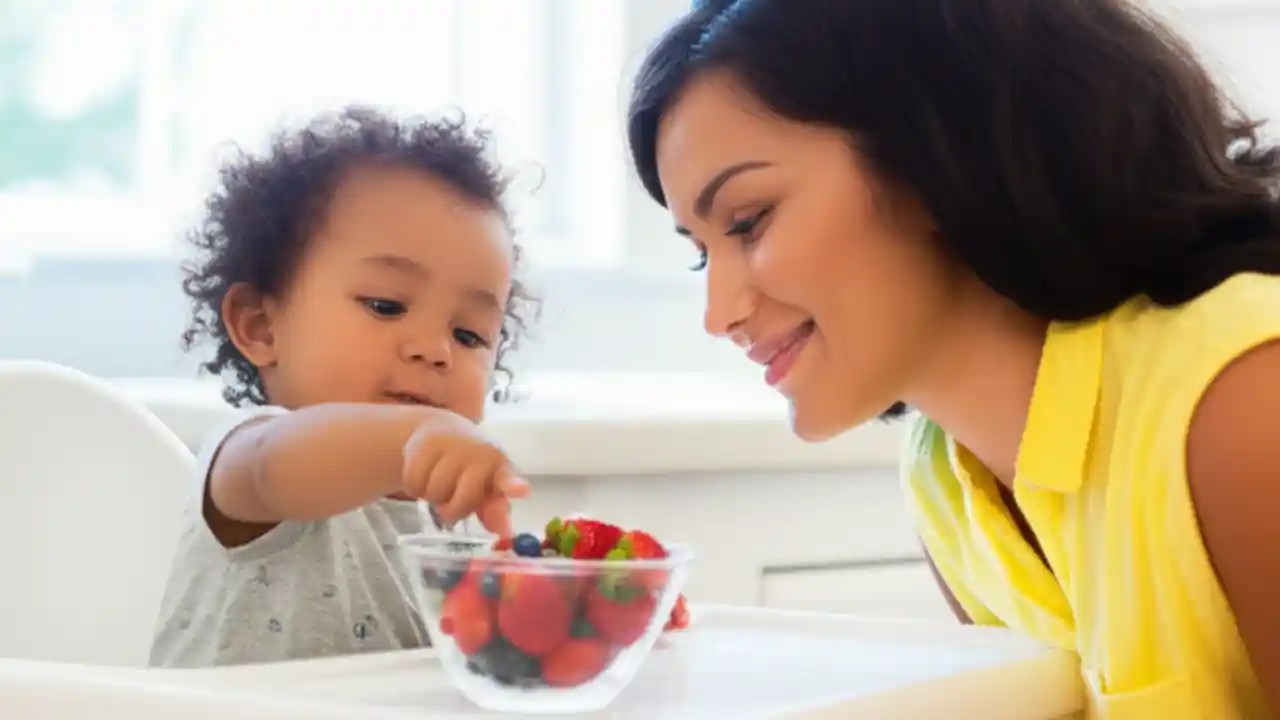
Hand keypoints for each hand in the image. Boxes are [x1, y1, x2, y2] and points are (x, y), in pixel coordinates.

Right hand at [401, 413, 528, 535]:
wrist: (443, 431)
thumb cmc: (472, 467)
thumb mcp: (487, 488)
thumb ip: (495, 510)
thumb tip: (504, 531)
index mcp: (500, 466)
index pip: (508, 477)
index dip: (513, 485)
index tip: (521, 491)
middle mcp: (479, 453)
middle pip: (461, 501)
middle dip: (454, 510)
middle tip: (452, 503)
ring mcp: (452, 446)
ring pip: (434, 493)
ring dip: (433, 497)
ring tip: (440, 484)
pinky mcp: (424, 444)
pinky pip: (413, 483)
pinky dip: (415, 488)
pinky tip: (425, 476)